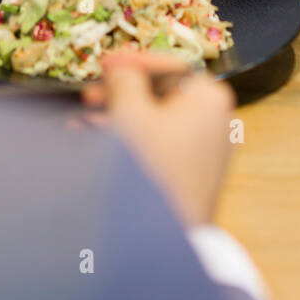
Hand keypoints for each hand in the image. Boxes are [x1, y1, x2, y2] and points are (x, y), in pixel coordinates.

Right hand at [82, 50, 234, 226]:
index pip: (170, 65)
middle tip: (89, 94)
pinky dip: (132, 141)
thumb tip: (123, 70)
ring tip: (83, 121)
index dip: (133, 61)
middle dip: (121, 93)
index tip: (104, 63)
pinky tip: (98, 145)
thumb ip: (124, 79)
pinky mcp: (194, 176)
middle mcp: (217, 120)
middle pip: (162, 94)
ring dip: (119, 117)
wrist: (164, 237)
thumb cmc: (151, 165)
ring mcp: (208, 150)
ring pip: (157, 121)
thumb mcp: (129, 111)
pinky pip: (160, 145)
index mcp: (210, 97)